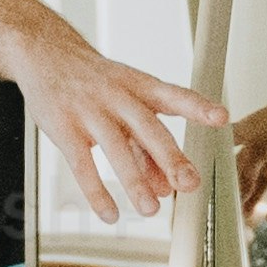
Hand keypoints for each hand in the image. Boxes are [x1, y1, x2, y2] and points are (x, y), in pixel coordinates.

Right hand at [33, 44, 215, 234]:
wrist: (45, 53)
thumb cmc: (93, 83)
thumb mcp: (123, 101)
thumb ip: (145, 143)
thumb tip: (166, 187)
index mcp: (139, 85)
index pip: (173, 95)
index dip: (197, 106)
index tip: (221, 117)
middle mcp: (117, 96)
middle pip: (148, 127)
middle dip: (170, 157)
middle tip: (188, 184)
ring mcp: (89, 111)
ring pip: (117, 149)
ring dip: (135, 182)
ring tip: (150, 210)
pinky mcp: (64, 127)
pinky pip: (82, 165)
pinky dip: (97, 193)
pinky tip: (109, 213)